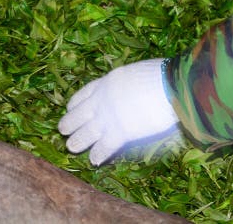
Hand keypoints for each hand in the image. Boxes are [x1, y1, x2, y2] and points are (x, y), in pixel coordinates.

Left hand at [58, 58, 179, 164]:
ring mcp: (109, 117)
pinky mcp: (120, 132)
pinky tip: (94, 160)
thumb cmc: (161, 76)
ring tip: (71, 146)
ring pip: (86, 132)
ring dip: (78, 140)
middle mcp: (103, 99)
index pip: (85, 93)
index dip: (76, 103)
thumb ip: (130, 84)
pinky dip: (98, 154)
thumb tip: (135, 89)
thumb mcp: (137, 73)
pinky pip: (104, 147)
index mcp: (108, 82)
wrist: (170, 84)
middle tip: (63, 129)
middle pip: (80, 113)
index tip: (70, 107)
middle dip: (70, 122)